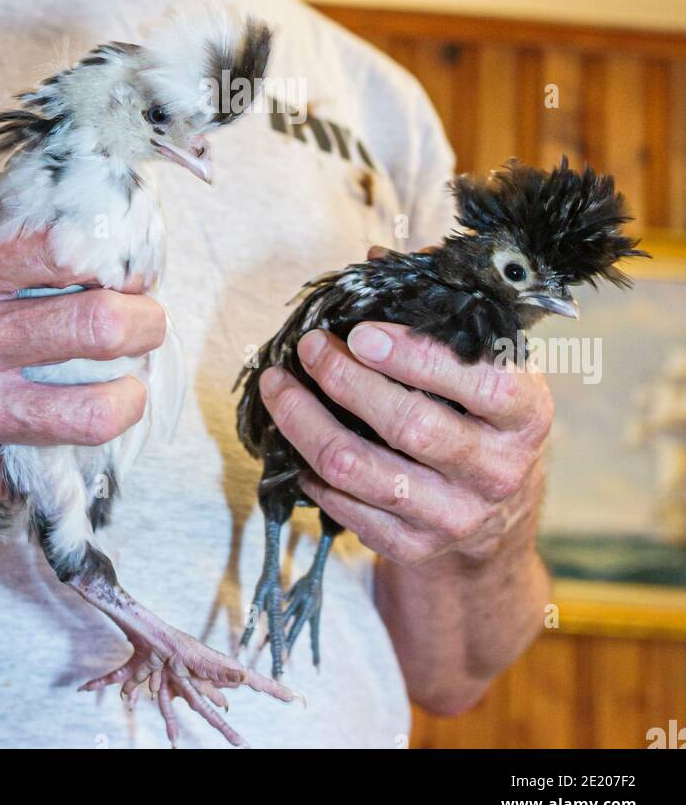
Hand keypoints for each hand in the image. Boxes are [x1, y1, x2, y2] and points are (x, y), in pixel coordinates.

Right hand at [0, 199, 162, 506]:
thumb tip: (73, 211)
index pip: (68, 249)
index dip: (119, 260)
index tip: (131, 269)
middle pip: (97, 328)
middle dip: (146, 324)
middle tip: (148, 324)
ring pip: (89, 413)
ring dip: (127, 398)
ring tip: (126, 388)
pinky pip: (41, 465)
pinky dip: (62, 450)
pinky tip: (60, 431)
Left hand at [259, 317, 552, 566]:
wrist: (500, 514)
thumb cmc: (483, 413)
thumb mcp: (486, 361)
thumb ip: (438, 308)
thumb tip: (375, 258)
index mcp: (525, 413)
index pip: (476, 382)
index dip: (414, 355)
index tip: (359, 331)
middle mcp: (496, 470)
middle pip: (409, 426)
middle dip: (345, 380)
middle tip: (308, 346)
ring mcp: (455, 516)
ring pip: (362, 470)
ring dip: (306, 423)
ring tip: (279, 387)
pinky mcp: (415, 547)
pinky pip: (348, 510)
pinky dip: (312, 472)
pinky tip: (295, 442)